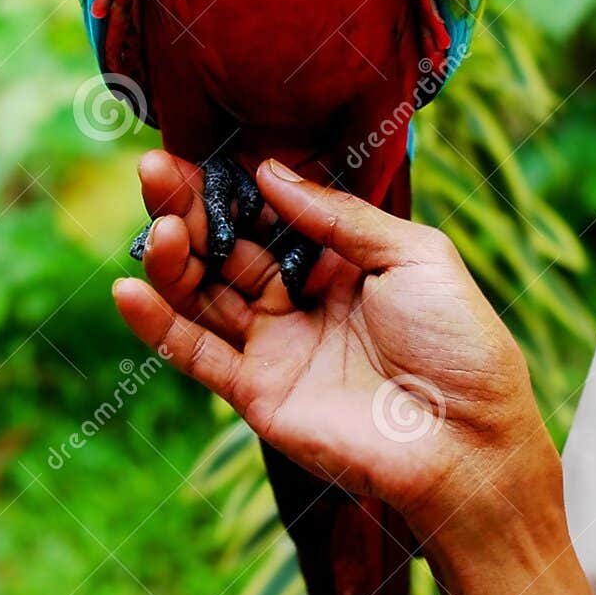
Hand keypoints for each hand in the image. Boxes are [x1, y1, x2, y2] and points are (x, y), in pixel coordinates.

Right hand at [113, 152, 556, 535]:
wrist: (469, 442)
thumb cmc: (459, 342)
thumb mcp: (412, 253)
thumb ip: (337, 215)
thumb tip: (268, 171)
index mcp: (339, 261)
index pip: (268, 213)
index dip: (230, 185)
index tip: (191, 152)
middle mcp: (299, 299)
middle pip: (226, 247)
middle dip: (186, 208)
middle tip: (153, 170)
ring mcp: (275, 347)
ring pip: (203, 294)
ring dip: (171, 258)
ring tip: (156, 226)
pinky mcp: (256, 393)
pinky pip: (196, 354)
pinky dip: (157, 326)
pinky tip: (127, 291)